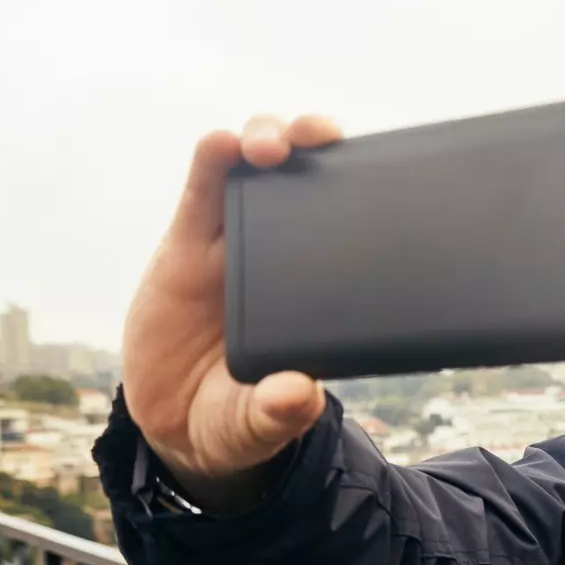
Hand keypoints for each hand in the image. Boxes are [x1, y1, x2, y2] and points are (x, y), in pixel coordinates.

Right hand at [121, 114, 341, 510]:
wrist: (175, 424)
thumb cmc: (236, 419)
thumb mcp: (256, 426)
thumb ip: (276, 414)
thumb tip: (298, 395)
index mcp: (318, 294)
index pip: (349, 227)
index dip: (367, 189)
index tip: (389, 168)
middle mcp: (282, 259)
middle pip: (304, 180)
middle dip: (316, 145)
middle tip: (325, 139)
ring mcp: (232, 247)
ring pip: (252, 173)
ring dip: (265, 141)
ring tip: (270, 146)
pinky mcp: (186, 247)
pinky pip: (200, 193)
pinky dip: (212, 162)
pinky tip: (220, 145)